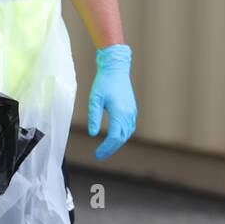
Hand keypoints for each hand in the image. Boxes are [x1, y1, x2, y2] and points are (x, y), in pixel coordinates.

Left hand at [87, 44, 136, 159]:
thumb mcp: (95, 99)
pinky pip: (129, 127)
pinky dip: (122, 135)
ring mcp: (132, 112)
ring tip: (105, 148)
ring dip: (117, 143)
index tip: (96, 154)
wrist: (116, 68)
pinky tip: (115, 137)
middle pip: (121, 138)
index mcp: (119, 113)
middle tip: (99, 155)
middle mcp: (128, 114)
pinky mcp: (132, 109)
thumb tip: (92, 134)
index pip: (114, 137)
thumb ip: (94, 117)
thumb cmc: (103, 82)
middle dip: (110, 149)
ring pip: (127, 134)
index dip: (106, 148)